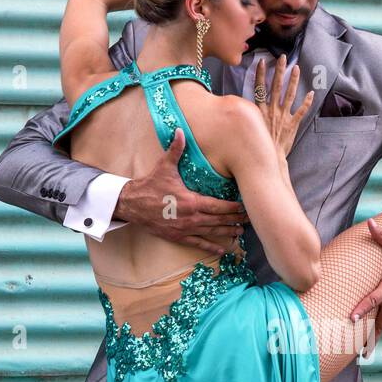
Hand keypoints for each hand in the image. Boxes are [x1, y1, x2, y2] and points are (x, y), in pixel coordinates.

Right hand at [115, 127, 245, 255]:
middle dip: (234, 220)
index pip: (218, 206)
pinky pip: (198, 243)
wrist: (132, 204)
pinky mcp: (178, 237)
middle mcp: (191, 218)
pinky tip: (222, 250)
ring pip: (211, 232)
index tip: (244, 207)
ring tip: (239, 232)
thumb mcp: (165, 167)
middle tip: (248, 220)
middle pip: (218, 220)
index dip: (233, 207)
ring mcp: (185, 229)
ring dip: (227, 232)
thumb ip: (176, 150)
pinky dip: (210, 247)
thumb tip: (180, 130)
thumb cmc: (151, 185)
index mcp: (191, 201)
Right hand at [253, 55, 314, 158]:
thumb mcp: (250, 127)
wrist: (269, 159)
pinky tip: (312, 93)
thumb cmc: (259, 144)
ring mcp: (283, 117)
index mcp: (260, 111)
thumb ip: (249, 114)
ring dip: (293, 81)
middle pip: (276, 87)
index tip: (263, 62)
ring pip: (289, 95)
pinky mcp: (292, 124)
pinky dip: (307, 103)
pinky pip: (301, 111)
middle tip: (282, 58)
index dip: (261, 74)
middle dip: (279, 71)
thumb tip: (241, 105)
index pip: (260, 88)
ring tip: (297, 68)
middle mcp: (272, 111)